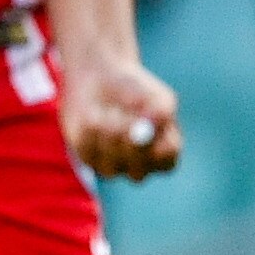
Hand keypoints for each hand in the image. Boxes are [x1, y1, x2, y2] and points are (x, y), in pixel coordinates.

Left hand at [62, 51, 181, 181]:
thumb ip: (160, 109)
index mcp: (165, 149)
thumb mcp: (153, 93)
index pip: (167, 164)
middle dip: (128, 148)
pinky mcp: (88, 158)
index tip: (147, 126)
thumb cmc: (134, 88)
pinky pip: (86, 153)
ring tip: (107, 109)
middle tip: (121, 120)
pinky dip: (88, 132)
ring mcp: (113, 165)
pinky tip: (92, 114)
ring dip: (107, 136)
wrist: (99, 79)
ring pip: (109, 168)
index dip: (157, 150)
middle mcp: (140, 164)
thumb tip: (151, 123)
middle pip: (137, 175)